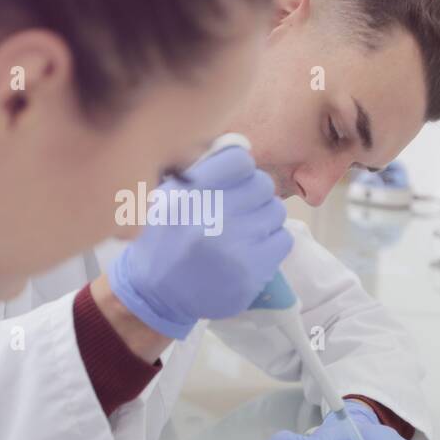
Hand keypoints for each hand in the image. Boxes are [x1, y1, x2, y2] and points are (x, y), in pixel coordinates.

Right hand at [108, 146, 291, 338]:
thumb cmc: (162, 239)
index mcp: (189, 194)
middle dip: (253, 194)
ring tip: (244, 231)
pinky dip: (271, 242)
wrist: (156, 294)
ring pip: (275, 211)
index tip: (233, 182)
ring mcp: (235, 246)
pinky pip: (283, 239)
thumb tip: (243, 146)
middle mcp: (212, 216)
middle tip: (239, 210)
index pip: (239, 160)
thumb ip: (203, 171)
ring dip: (263, 218)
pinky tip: (252, 250)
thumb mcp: (168, 196)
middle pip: (262, 184)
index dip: (239, 169)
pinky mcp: (253, 271)